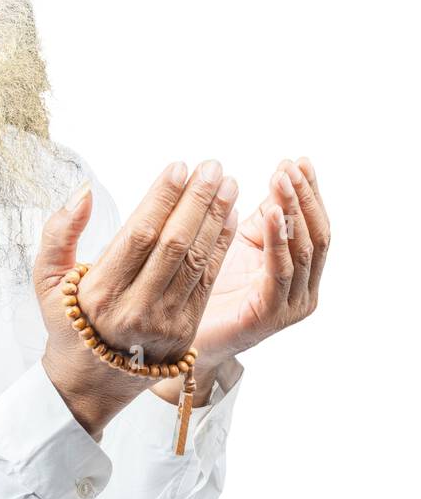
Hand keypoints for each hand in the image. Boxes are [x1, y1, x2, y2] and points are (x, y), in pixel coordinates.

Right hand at [34, 159, 238, 437]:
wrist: (92, 381)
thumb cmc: (69, 320)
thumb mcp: (47, 279)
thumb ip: (59, 232)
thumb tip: (84, 191)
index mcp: (101, 293)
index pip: (140, 235)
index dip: (162, 199)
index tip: (179, 167)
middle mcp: (136, 309)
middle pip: (174, 244)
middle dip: (197, 201)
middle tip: (212, 167)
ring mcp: (165, 322)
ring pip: (195, 261)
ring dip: (215, 219)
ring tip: (228, 184)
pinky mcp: (186, 330)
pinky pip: (207, 281)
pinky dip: (220, 246)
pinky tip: (229, 218)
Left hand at [192, 156, 329, 366]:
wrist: (181, 338)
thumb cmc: (211, 288)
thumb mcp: (243, 243)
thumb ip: (265, 216)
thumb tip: (284, 172)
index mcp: (301, 273)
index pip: (315, 226)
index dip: (310, 193)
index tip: (298, 160)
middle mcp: (304, 291)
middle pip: (317, 236)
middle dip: (305, 198)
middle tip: (290, 167)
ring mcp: (290, 306)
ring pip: (303, 252)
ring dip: (293, 211)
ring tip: (281, 180)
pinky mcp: (269, 316)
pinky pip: (280, 272)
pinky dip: (278, 240)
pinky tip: (269, 213)